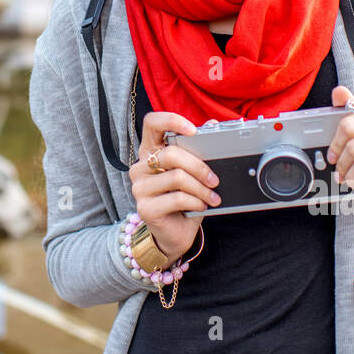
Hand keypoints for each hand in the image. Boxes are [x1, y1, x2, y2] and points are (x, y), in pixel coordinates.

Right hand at [129, 111, 219, 263]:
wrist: (174, 233)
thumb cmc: (183, 199)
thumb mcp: (192, 172)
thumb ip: (198, 148)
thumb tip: (213, 124)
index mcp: (150, 151)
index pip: (151, 123)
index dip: (171, 120)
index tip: (193, 130)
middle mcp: (140, 167)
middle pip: (171, 154)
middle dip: (200, 167)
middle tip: (214, 179)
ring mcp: (139, 187)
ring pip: (177, 177)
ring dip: (201, 188)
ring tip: (212, 196)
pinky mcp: (145, 208)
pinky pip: (177, 198)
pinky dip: (196, 201)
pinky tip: (201, 206)